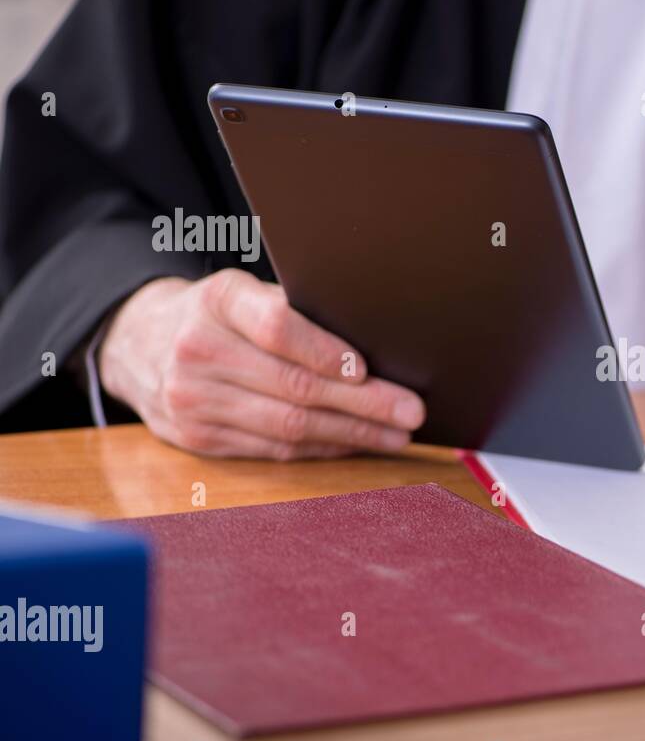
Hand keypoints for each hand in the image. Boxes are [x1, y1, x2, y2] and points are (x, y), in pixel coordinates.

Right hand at [99, 269, 425, 458]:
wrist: (138, 343)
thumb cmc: (218, 315)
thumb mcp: (246, 291)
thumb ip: (295, 310)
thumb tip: (374, 340)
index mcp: (218, 300)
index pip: (277, 328)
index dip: (326, 351)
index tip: (368, 368)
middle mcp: (198, 350)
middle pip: (294, 386)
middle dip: (364, 403)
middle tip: (410, 410)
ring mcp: (192, 400)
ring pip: (288, 426)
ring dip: (353, 433)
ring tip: (397, 433)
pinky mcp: (196, 438)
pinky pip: (274, 449)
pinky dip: (323, 448)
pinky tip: (357, 442)